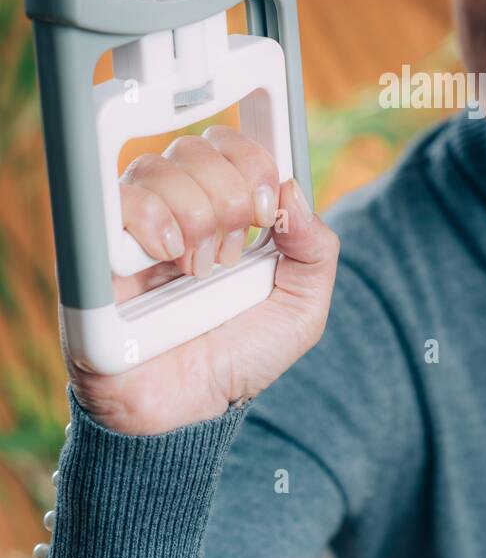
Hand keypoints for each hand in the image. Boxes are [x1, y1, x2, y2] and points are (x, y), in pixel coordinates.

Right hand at [65, 126, 338, 434]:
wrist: (186, 414)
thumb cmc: (238, 360)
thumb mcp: (300, 310)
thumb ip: (315, 250)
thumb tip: (294, 188)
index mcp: (224, 212)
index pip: (230, 143)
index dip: (252, 160)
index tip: (267, 208)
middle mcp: (177, 210)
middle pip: (196, 147)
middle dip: (228, 196)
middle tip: (230, 253)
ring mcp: (135, 228)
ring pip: (158, 168)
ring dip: (194, 216)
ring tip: (198, 270)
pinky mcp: (97, 251)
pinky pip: (117, 200)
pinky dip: (152, 220)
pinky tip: (169, 258)